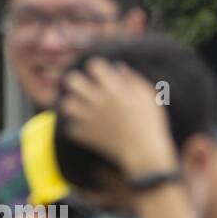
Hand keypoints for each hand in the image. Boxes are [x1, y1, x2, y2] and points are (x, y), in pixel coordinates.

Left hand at [59, 57, 179, 177]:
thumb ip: (132, 78)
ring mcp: (90, 118)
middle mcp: (98, 100)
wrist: (144, 152)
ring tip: (81, 107)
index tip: (100, 74)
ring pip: (66, 104)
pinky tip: (85, 127)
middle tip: (83, 87)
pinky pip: (71, 128)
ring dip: (72, 104)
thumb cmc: (150, 122)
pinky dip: (76, 128)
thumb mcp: (147, 96)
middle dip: (76, 81)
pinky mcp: (87, 135)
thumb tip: (117, 66)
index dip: (96, 68)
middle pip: (72, 81)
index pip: (93, 65)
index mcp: (114, 88)